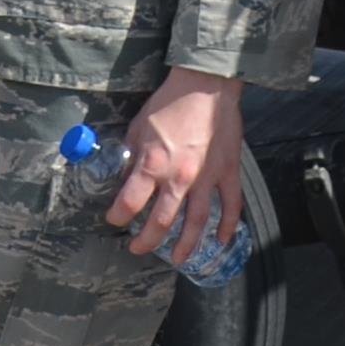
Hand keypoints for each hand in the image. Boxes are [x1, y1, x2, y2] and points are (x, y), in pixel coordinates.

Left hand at [106, 69, 248, 271]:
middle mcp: (180, 178)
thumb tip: (126, 174)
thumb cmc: (168, 103)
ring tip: (176, 258)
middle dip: (148, 239)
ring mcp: (207, 178)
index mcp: (153, 165)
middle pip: (162, 221)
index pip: (130, 202)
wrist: (206, 86)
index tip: (114, 220)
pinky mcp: (228, 173)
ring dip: (186, 244)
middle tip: (139, 248)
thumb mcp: (138, 127)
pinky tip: (221, 240)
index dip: (118, 216)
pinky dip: (227, 226)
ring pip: (197, 221)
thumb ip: (132, 155)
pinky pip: (230, 205)